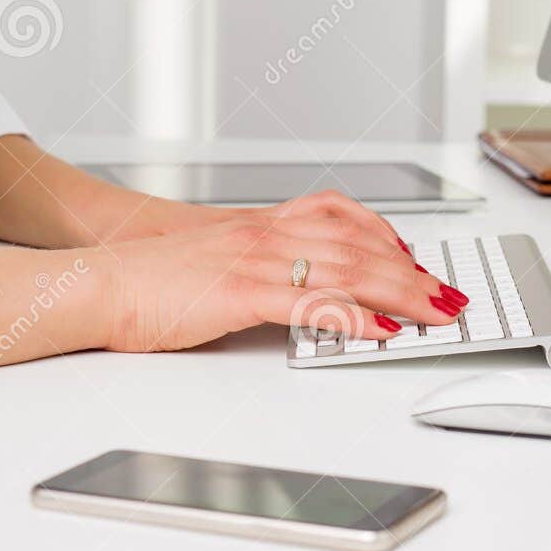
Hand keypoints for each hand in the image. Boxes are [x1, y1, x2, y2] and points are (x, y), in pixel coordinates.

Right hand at [98, 197, 469, 352]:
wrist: (100, 283)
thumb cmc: (151, 281)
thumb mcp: (217, 262)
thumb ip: (261, 268)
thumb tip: (300, 290)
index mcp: (263, 225)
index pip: (344, 220)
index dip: (391, 238)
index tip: (421, 260)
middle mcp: (268, 234)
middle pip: (361, 247)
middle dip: (414, 273)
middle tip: (450, 294)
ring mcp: (258, 260)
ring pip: (349, 269)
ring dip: (403, 292)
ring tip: (437, 311)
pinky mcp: (243, 292)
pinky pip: (313, 302)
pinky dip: (356, 316)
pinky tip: (383, 330)